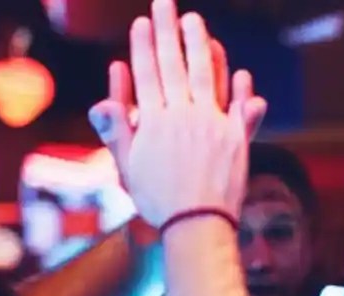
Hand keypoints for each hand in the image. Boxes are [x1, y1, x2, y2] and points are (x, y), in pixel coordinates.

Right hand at [95, 0, 264, 227]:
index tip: (143, 22)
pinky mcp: (236, 139)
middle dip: (169, 31)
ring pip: (207, 76)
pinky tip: (241, 72)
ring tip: (196, 22)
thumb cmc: (157, 200)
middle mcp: (183, 116)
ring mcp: (212, 125)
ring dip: (201, 46)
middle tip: (166, 3)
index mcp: (154, 121)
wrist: (196, 225)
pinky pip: (239, 108)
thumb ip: (117, 130)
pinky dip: (240, 89)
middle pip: (175, 65)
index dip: (144, 46)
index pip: (147, 74)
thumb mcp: (127, 167)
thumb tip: (103, 101)